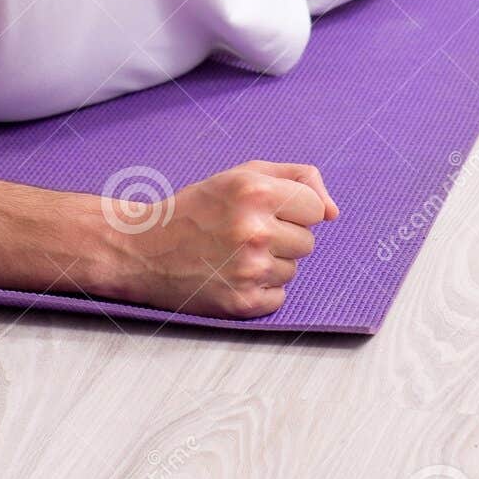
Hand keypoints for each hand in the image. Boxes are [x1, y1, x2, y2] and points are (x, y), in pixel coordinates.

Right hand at [109, 159, 337, 318]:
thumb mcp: (241, 175)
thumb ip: (297, 179)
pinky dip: (260, 288)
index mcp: (255, 191)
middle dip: (282, 236)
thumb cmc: (197, 209)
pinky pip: (280, 296)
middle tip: (242, 233)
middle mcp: (255, 230)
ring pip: (294, 269)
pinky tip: (231, 275)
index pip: (316, 208)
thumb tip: (334, 213)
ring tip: (233, 254)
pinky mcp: (244, 303)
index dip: (294, 209)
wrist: (144, 249)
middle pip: (308, 241)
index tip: (267, 210)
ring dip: (270, 263)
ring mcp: (250, 270)